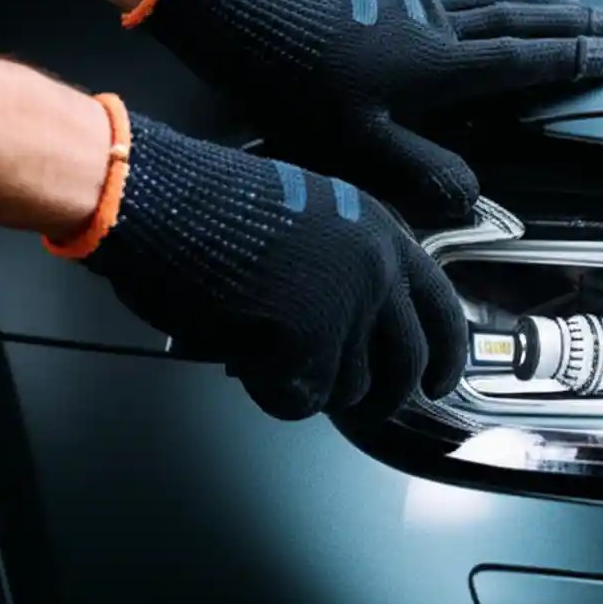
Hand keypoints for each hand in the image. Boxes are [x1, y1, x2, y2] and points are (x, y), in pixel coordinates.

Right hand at [78, 113, 466, 420]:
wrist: (158, 197)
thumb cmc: (212, 206)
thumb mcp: (312, 222)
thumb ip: (350, 270)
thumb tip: (364, 336)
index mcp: (381, 233)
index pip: (440, 310)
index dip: (445, 357)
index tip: (438, 383)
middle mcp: (375, 267)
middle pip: (406, 366)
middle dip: (380, 397)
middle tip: (356, 406)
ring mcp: (346, 304)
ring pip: (350, 389)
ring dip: (309, 386)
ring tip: (266, 350)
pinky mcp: (308, 338)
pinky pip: (300, 399)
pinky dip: (271, 391)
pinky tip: (245, 356)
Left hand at [139, 0, 602, 224]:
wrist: (246, 25)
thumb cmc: (297, 85)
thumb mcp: (359, 145)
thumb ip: (422, 170)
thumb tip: (469, 196)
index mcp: (438, 64)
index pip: (522, 59)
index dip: (569, 59)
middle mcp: (435, 27)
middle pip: (521, 18)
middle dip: (572, 23)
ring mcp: (413, 7)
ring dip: (541, 1)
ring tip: (573, 4)